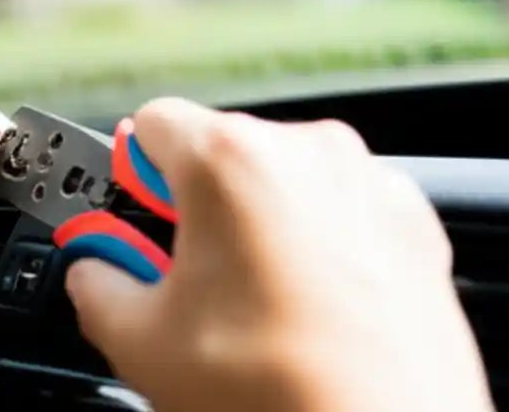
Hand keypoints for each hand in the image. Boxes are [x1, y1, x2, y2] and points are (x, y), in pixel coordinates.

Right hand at [65, 99, 492, 411]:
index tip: (125, 216)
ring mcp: (370, 184)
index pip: (148, 124)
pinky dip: (315, 244)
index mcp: (230, 160)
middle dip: (191, 206)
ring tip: (248, 306)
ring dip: (255, 224)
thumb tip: (94, 272)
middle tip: (181, 279)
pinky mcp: (415, 227)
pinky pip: (340, 211)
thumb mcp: (140, 342)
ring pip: (281, 180)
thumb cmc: (279, 395)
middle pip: (218, 150)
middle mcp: (307, 152)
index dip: (126, 174)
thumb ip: (94, 282)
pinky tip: (302, 311)